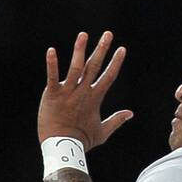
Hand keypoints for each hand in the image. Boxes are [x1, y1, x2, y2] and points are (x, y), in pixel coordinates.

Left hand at [38, 31, 132, 149]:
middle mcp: (83, 92)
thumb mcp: (103, 132)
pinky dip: (52, 63)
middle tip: (108, 34)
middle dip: (102, 49)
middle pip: (94, 66)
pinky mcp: (52, 94)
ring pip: (75, 67)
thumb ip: (117, 120)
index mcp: (95, 98)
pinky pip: (52, 76)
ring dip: (79, 50)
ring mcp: (68, 92)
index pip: (109, 76)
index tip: (122, 49)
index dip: (116, 62)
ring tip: (83, 34)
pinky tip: (51, 50)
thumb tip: (130, 113)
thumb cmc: (82, 141)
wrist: (63, 147)